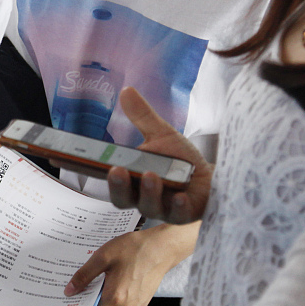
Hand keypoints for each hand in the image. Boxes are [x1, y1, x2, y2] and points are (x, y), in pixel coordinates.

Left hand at [64, 223, 196, 305]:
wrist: (161, 249)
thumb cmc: (133, 250)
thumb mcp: (103, 257)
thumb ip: (84, 276)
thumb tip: (69, 291)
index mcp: (114, 299)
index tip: (67, 304)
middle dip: (90, 297)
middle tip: (84, 281)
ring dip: (104, 294)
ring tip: (103, 276)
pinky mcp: (141, 305)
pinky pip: (122, 304)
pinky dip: (116, 294)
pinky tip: (116, 277)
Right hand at [105, 88, 212, 224]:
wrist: (211, 177)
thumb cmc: (180, 159)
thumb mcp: (161, 135)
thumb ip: (143, 117)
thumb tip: (127, 90)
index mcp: (131, 180)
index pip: (109, 181)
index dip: (99, 174)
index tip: (93, 162)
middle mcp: (141, 197)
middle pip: (123, 199)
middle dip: (119, 186)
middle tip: (118, 171)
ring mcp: (163, 208)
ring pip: (149, 207)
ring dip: (148, 192)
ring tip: (151, 175)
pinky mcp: (185, 214)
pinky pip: (178, 215)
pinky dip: (178, 206)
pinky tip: (180, 196)